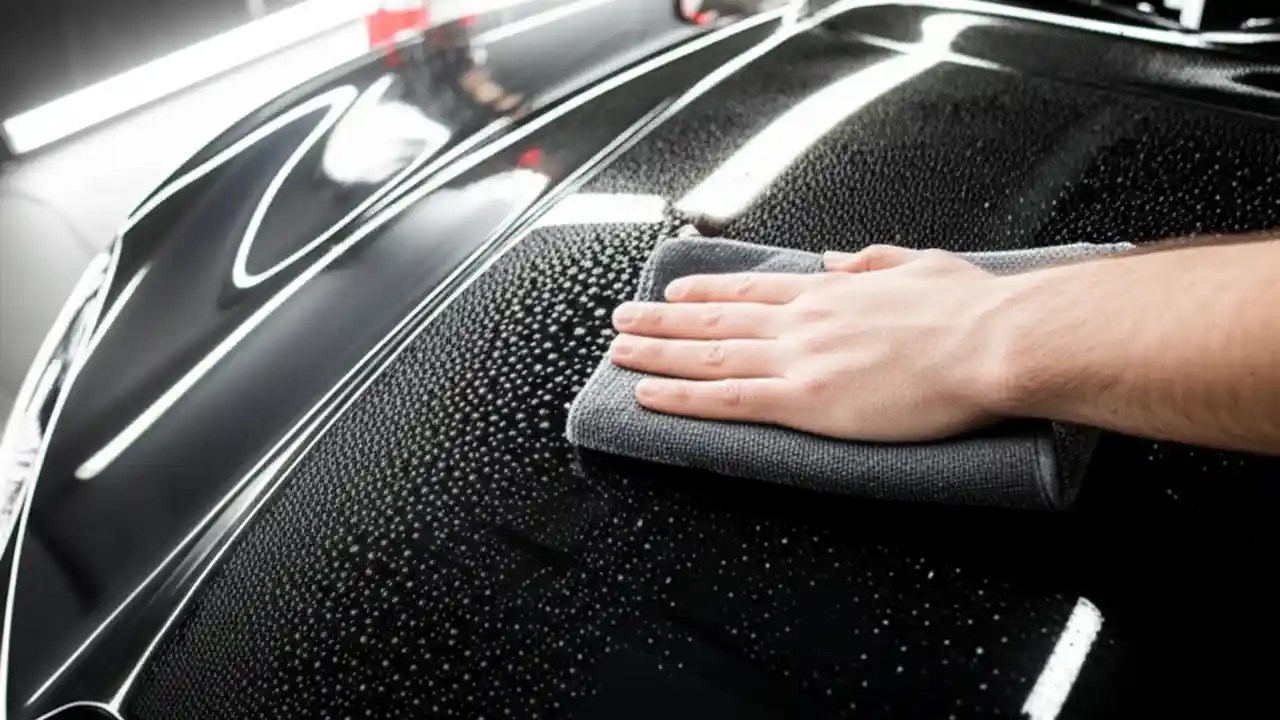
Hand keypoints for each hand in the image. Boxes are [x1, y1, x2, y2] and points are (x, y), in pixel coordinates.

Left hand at [609, 245, 1010, 440]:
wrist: (995, 341)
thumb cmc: (971, 309)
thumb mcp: (918, 264)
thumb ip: (869, 262)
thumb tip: (833, 259)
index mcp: (831, 291)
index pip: (751, 288)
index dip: (705, 291)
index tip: (674, 291)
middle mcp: (803, 321)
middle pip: (715, 319)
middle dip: (662, 320)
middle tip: (621, 318)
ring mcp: (799, 360)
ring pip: (709, 355)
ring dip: (657, 353)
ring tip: (618, 352)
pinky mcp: (806, 401)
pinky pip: (727, 399)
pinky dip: (682, 396)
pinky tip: (649, 395)